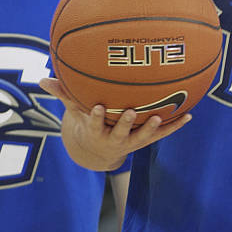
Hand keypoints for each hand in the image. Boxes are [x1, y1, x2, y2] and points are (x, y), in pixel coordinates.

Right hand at [40, 77, 190, 170]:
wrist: (98, 151)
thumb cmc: (87, 123)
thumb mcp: (74, 112)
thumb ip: (63, 95)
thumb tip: (42, 79)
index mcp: (97, 131)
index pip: (94, 125)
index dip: (96, 117)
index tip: (98, 107)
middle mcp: (115, 139)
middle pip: (121, 133)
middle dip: (126, 123)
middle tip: (132, 111)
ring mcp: (132, 141)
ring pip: (143, 137)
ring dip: (152, 128)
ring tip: (159, 116)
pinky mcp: (145, 140)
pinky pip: (162, 133)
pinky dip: (175, 125)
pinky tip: (190, 114)